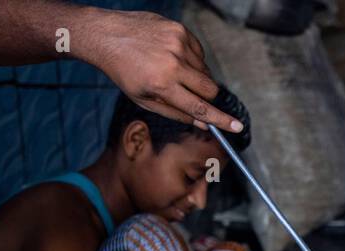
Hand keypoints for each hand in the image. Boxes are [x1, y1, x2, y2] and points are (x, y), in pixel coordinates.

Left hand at [82, 11, 242, 131]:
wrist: (107, 35)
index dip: (221, 120)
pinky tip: (172, 56)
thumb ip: (177, 114)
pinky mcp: (180, 30)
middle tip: (193, 95)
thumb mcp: (145, 100)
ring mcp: (178, 43)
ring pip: (205, 71)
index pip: (200, 107)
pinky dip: (191, 59)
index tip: (237, 127)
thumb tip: (204, 124)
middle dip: (207, 97)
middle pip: (210, 88)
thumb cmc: (124, 72)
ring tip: (172, 70)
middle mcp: (173, 63)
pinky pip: (199, 53)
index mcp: (162, 84)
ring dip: (196, 77)